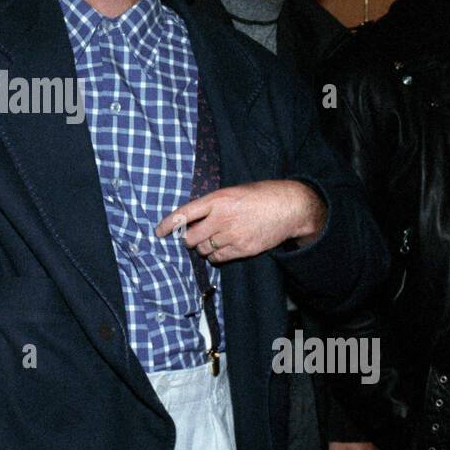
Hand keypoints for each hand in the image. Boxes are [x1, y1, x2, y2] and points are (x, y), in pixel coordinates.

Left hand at [155, 180, 327, 261]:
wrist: (290, 207)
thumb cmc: (261, 195)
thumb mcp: (233, 192)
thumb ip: (212, 204)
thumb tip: (193, 219)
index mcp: (218, 199)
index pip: (184, 214)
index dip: (168, 224)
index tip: (159, 232)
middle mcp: (222, 218)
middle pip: (190, 238)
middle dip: (188, 239)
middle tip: (193, 236)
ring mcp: (232, 236)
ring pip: (203, 250)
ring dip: (203, 247)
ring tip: (214, 238)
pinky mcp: (243, 249)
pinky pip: (218, 258)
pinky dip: (216, 255)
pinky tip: (223, 246)